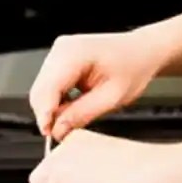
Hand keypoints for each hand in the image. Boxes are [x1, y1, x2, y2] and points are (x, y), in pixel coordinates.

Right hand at [29, 30, 173, 140]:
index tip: (49, 134)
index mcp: (75, 53)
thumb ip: (82, 114)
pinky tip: (71, 106)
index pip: (48, 88)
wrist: (141, 51)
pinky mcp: (58, 58)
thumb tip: (59, 129)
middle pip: (40, 90)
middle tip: (63, 132)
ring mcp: (58, 51)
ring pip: (41, 89)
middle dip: (48, 114)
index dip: (45, 114)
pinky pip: (48, 85)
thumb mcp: (112, 97)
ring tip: (73, 117)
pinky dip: (56, 100)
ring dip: (52, 108)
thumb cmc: (133, 67)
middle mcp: (62, 48)